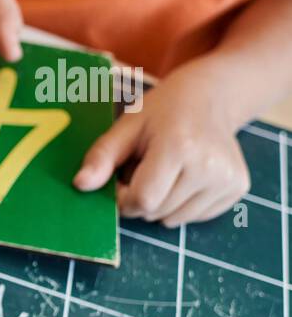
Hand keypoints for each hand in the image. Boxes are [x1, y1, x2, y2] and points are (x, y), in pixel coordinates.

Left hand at [73, 63, 249, 226]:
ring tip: (166, 170)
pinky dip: (182, 205)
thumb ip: (101, 157)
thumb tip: (80, 185)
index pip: (143, 200)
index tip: (122, 179)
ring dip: (161, 203)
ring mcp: (228, 179)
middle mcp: (209, 166)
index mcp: (180, 148)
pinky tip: (185, 176)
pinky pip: (195, 217)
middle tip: (145, 169)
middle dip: (140, 199)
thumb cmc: (161, 112)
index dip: (123, 197)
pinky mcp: (237, 188)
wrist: (209, 97)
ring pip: (175, 219)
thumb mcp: (125, 128)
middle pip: (157, 212)